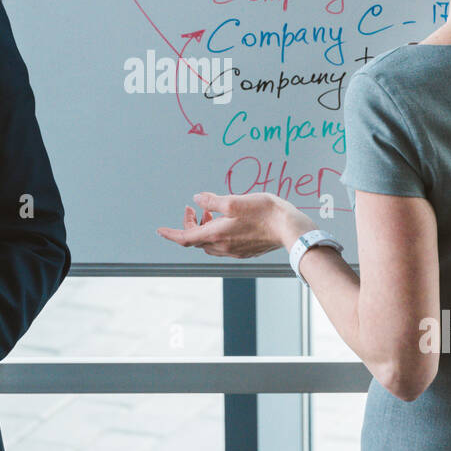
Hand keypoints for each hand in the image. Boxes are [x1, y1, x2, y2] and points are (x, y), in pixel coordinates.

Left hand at [156, 191, 316, 258]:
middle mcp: (223, 246)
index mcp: (217, 234)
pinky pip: (223, 245)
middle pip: (196, 240)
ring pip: (209, 243)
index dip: (170, 233)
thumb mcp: (234, 200)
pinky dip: (217, 234)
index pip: (185, 237)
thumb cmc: (266, 213)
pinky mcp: (245, 251)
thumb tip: (197, 199)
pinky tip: (227, 222)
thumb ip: (212, 201)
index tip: (160, 230)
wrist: (290, 229)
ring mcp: (234, 251)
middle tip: (193, 209)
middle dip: (190, 225)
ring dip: (205, 229)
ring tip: (211, 214)